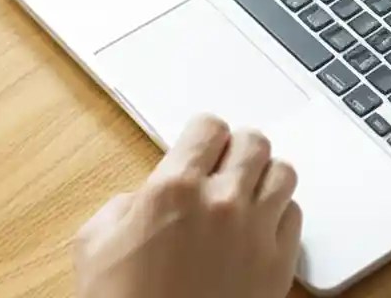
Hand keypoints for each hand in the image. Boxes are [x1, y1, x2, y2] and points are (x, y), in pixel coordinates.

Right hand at [73, 116, 302, 297]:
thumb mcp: (95, 244)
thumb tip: (144, 197)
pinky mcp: (278, 263)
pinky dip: (280, 215)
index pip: (210, 127)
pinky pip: (295, 216)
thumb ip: (123, 205)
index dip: (204, 135)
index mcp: (173, 189)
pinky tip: (259, 228)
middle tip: (225, 168)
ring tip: (248, 194)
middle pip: (254, 142)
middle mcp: (221, 203)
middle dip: (237, 150)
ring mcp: (255, 232)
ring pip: (283, 173)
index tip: (201, 147)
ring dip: (264, 178)